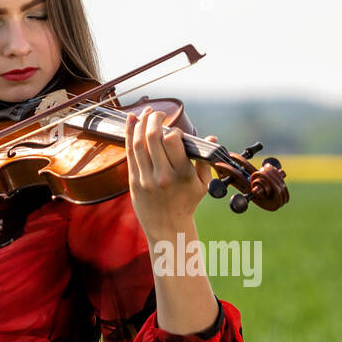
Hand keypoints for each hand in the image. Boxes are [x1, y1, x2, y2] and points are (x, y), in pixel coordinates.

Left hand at [125, 107, 216, 235]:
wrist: (168, 228)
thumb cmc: (187, 204)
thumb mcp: (202, 184)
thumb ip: (205, 160)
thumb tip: (212, 137)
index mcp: (182, 175)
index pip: (174, 141)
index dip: (174, 131)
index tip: (176, 133)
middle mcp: (163, 176)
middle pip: (154, 138)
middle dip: (154, 119)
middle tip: (158, 114)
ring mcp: (146, 179)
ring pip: (139, 143)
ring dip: (141, 124)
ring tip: (146, 114)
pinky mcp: (134, 181)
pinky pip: (129, 153)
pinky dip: (129, 134)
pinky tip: (132, 120)